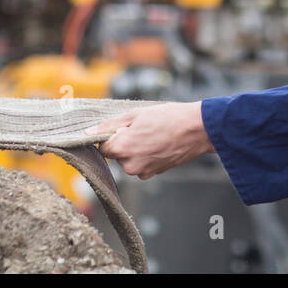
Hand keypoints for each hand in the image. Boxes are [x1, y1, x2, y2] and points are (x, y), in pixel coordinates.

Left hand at [84, 101, 214, 179]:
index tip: (126, 127)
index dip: (113, 135)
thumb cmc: (169, 118)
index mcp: (121, 148)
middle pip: (117, 154)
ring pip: (130, 160)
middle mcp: (129, 165)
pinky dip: (148, 156)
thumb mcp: (136, 114)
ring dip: (137, 149)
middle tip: (144, 128)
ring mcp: (143, 172)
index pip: (103, 147)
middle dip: (125, 142)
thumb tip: (88, 132)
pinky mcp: (155, 174)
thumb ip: (110, 125)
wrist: (199, 130)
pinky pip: (143, 165)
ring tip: (155, 135)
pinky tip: (161, 144)